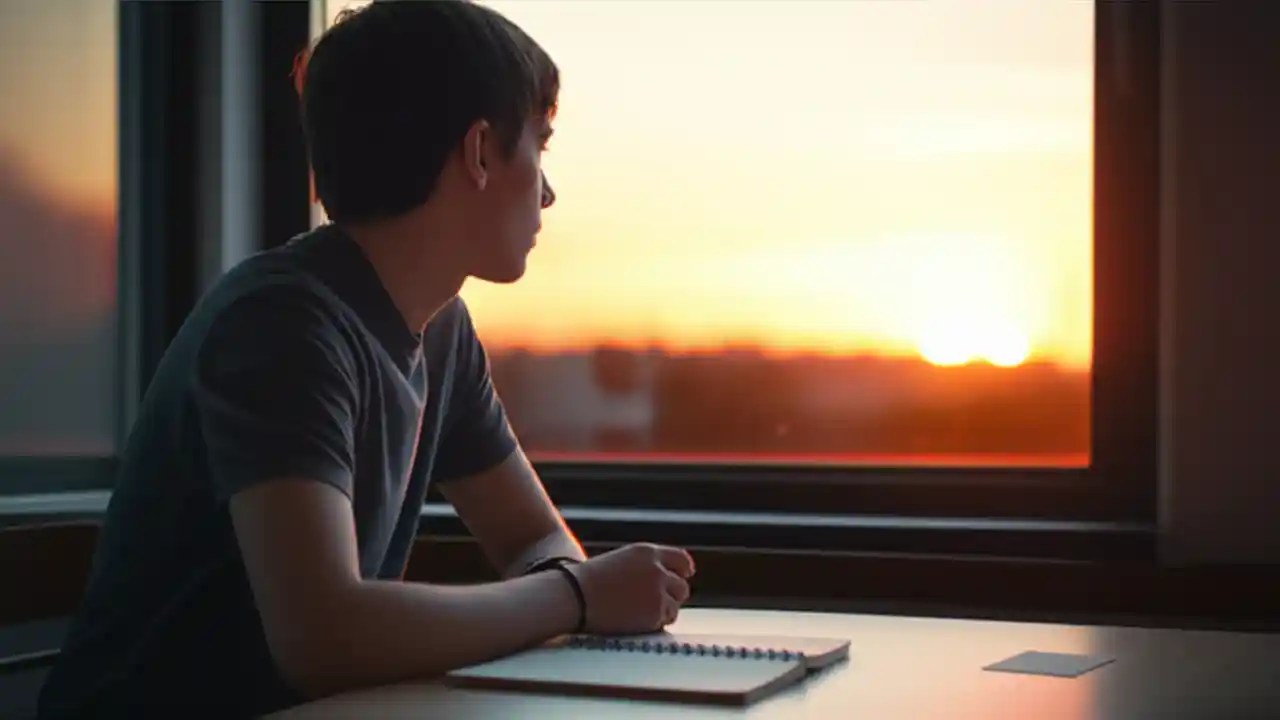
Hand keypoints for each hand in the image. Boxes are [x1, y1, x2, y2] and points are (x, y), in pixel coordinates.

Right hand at [569, 543, 694, 634]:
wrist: (575, 595)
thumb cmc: (590, 581)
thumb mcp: (622, 562)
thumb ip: (645, 568)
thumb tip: (664, 582)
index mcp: (648, 552)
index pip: (680, 559)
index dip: (684, 570)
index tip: (685, 576)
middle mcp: (658, 570)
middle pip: (682, 586)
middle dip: (673, 595)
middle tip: (658, 603)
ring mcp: (658, 591)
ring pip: (676, 605)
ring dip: (664, 610)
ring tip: (642, 614)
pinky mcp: (655, 612)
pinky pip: (665, 619)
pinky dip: (656, 622)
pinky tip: (638, 621)